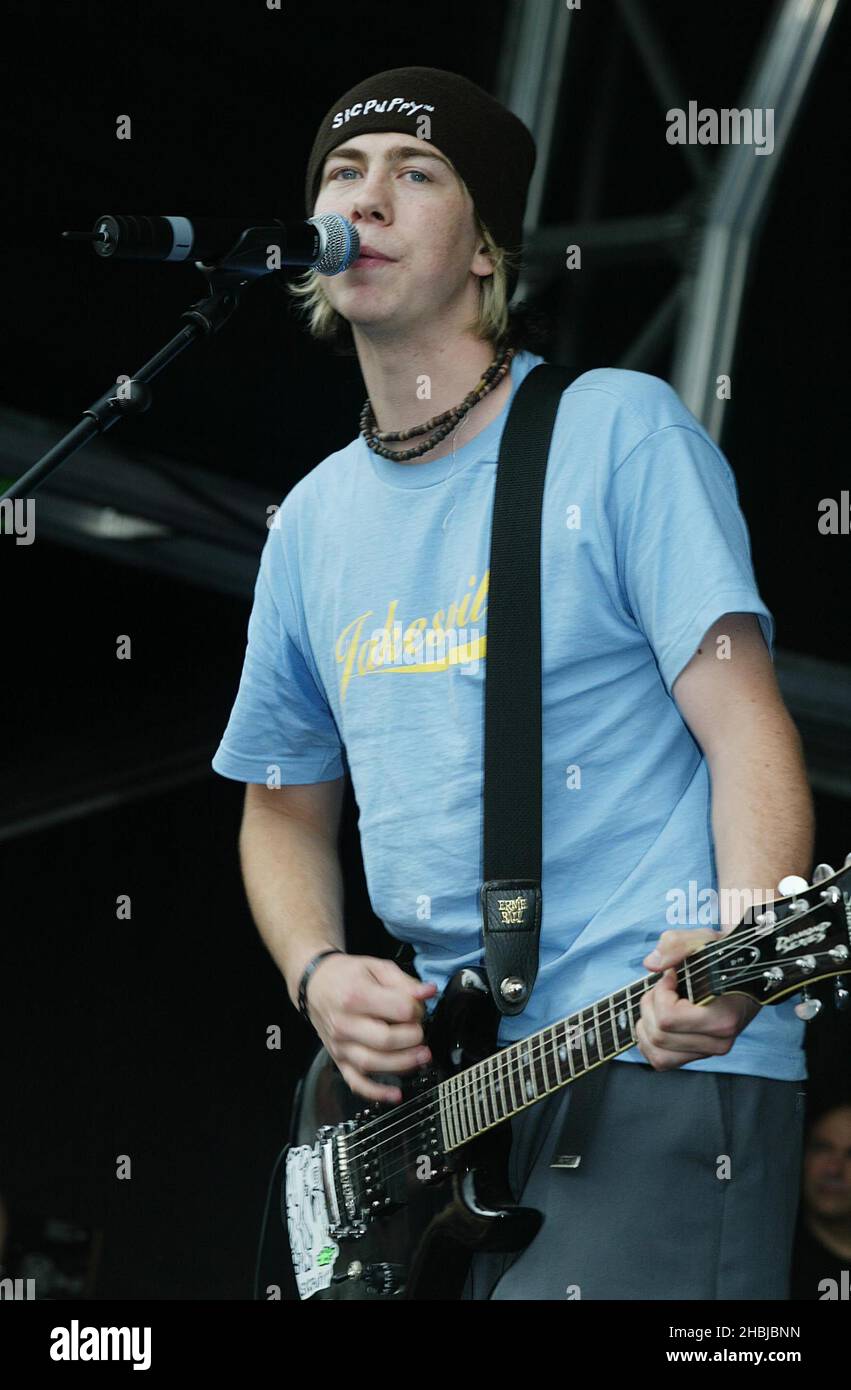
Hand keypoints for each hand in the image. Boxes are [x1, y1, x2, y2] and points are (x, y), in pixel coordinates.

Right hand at [305, 954, 438, 1102]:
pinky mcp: (339, 1059)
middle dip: (413, 1038)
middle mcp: (344, 1024)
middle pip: (386, 1040)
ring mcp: (340, 1045)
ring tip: (422, 1056)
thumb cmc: (347, 974)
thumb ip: (404, 982)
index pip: (398, 1010)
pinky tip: (396, 1094)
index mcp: (356, 995)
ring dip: (403, 1064)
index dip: (417, 1009)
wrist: (314, 984)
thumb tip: (429, 993)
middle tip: (421, 1031)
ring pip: (373, 1064)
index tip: (420, 1007)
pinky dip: (376, 1092)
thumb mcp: (377, 967)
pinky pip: (356, 1082)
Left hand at [636, 928, 760, 1070]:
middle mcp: (718, 1042)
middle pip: (659, 1035)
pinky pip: (662, 1061)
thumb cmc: (723, 955)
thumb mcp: (703, 939)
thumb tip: (651, 964)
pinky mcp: (699, 1054)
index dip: (660, 992)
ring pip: (658, 1055)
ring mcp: (709, 1052)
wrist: (744, 972)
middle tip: (663, 987)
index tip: (671, 975)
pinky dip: (648, 1043)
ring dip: (646, 1026)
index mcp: (723, 1018)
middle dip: (650, 1006)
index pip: (668, 1018)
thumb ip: (677, 944)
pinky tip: (653, 1020)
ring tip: (658, 1004)